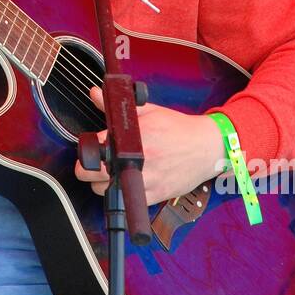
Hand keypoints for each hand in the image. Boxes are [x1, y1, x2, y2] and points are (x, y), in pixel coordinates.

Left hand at [73, 83, 225, 205]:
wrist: (207, 147)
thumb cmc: (177, 129)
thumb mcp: (147, 110)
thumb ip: (116, 106)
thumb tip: (95, 93)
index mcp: (134, 137)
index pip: (95, 146)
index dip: (89, 147)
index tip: (91, 147)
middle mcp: (138, 160)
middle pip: (92, 173)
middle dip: (86, 168)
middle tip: (94, 162)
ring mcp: (145, 181)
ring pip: (103, 190)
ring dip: (101, 182)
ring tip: (110, 172)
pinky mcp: (153, 196)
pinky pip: (123, 202)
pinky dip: (119, 194)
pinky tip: (124, 182)